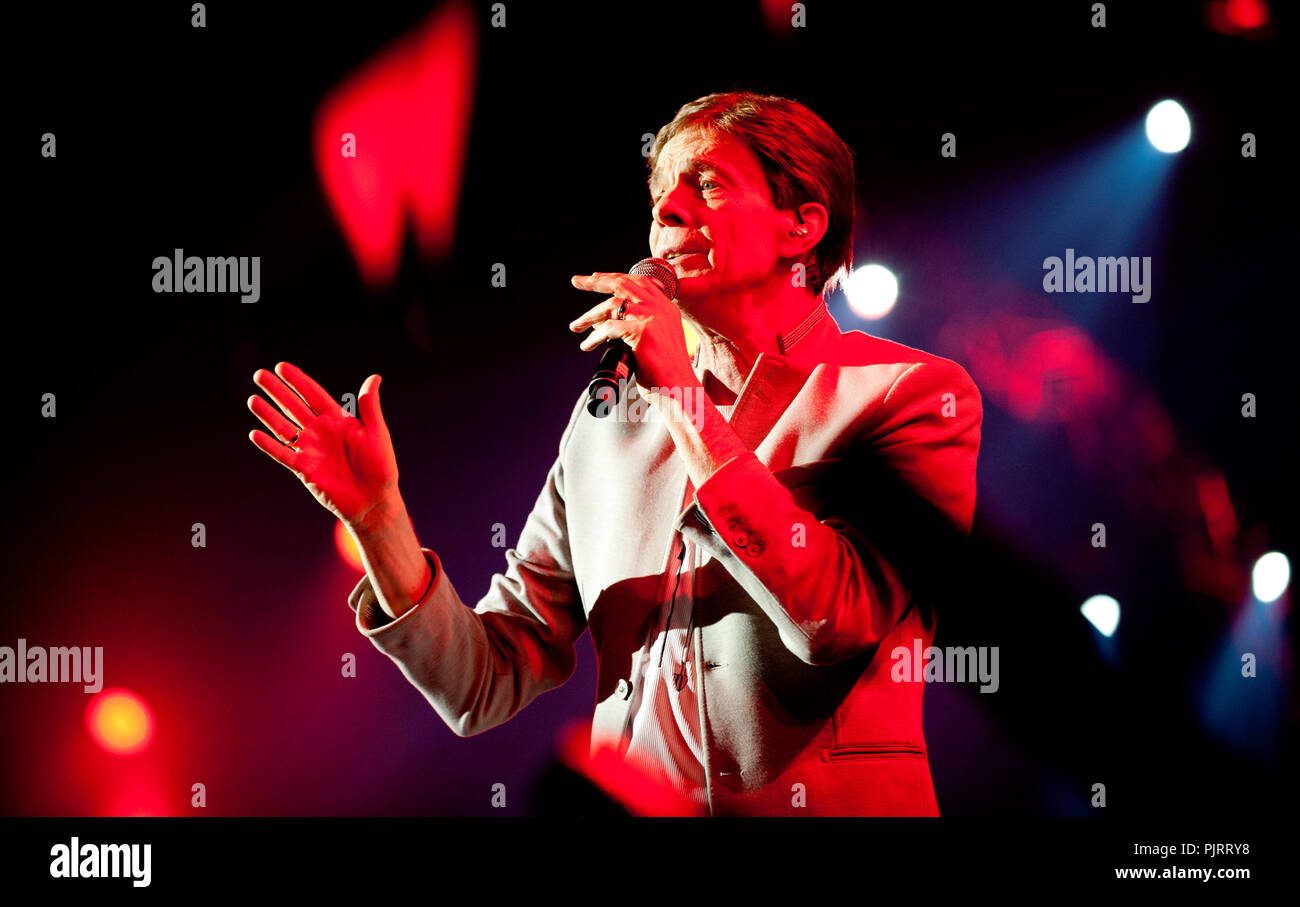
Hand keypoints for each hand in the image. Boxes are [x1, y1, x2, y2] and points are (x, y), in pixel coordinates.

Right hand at [247, 362, 399, 531]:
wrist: (374, 501)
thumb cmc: (381, 467)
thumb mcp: (377, 433)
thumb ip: (369, 406)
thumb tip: (374, 377)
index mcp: (338, 420)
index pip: (313, 395)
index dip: (297, 381)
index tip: (281, 367)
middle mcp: (320, 432)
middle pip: (294, 407)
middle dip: (277, 391)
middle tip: (259, 375)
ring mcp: (310, 450)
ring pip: (284, 428)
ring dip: (268, 415)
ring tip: (252, 400)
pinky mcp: (304, 470)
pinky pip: (283, 455)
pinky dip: (269, 445)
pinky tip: (255, 434)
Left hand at [569, 271, 698, 393]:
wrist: (678, 391)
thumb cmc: (663, 374)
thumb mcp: (652, 343)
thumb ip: (633, 328)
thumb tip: (601, 323)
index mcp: (666, 308)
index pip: (639, 281)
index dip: (615, 277)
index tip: (595, 278)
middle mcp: (661, 308)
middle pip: (624, 283)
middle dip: (596, 281)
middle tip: (577, 281)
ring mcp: (653, 318)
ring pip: (613, 305)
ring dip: (590, 315)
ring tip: (576, 326)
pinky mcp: (643, 332)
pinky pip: (609, 328)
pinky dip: (594, 336)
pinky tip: (588, 345)